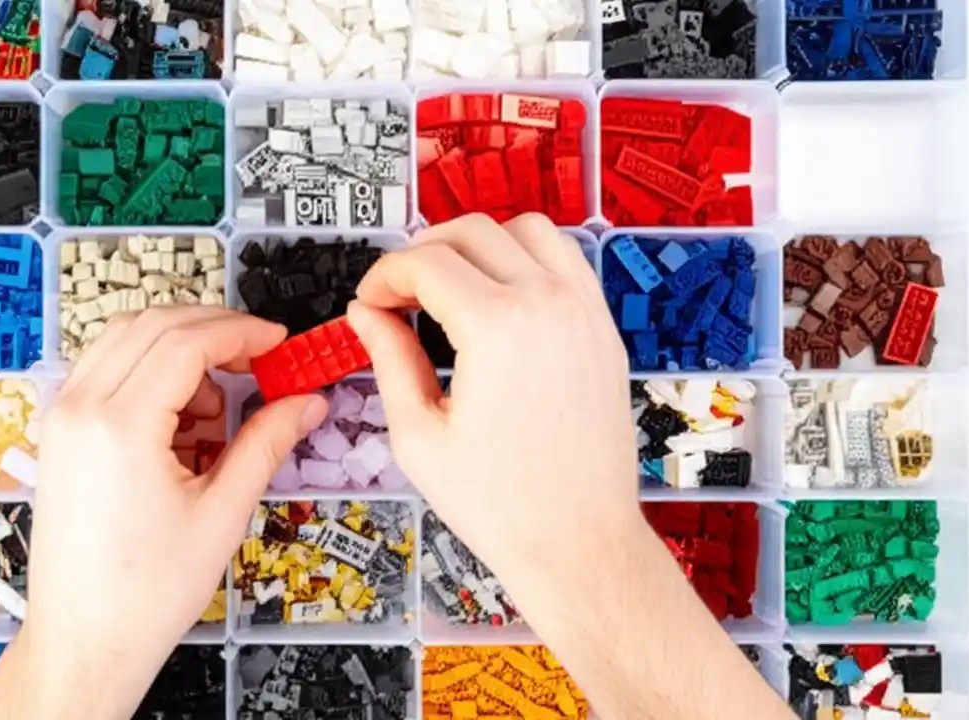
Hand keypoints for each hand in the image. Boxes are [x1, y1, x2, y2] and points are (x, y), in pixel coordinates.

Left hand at [21, 306, 326, 716]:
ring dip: (178, 348)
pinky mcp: (58, 432)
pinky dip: (147, 370)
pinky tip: (181, 417)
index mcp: (120, 427)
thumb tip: (304, 401)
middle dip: (214, 332)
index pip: (186, 342)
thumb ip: (266, 443)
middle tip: (259, 360)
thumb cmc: (143, 593)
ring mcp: (62, 418)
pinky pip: (104, 369)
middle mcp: (80, 410)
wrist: (85, 639)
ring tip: (218, 404)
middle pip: (153, 325)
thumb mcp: (222, 514)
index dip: (241, 332)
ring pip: (124, 338)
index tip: (277, 343)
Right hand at [348, 214, 639, 603]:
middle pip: (472, 231)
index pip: (426, 262)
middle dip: (423, 251)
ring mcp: (583, 312)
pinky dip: (526, 259)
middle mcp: (547, 306)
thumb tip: (366, 316)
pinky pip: (565, 260)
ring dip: (479, 243)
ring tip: (449, 284)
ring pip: (525, 229)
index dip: (385, 274)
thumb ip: (389, 359)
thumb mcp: (419, 435)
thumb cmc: (505, 505)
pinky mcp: (602, 328)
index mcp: (498, 330)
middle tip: (399, 293)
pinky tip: (499, 296)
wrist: (578, 541)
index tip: (371, 300)